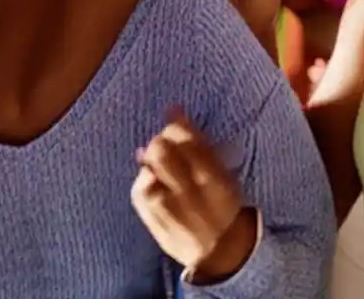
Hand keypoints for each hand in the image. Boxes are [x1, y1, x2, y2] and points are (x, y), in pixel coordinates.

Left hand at [131, 109, 256, 282]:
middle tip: (165, 146)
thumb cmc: (224, 206)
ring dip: (151, 164)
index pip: (186, 137)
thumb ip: (201, 146)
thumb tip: (173, 112)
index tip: (174, 120)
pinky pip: (138, 191)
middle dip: (160, 142)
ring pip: (147, 169)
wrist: (220, 250)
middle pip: (160, 149)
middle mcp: (190, 190)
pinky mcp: (152, 219)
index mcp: (213, 176)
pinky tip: (153, 185)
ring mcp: (168, 206)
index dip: (175, 124)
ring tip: (162, 171)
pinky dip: (143, 183)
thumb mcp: (225, 174)